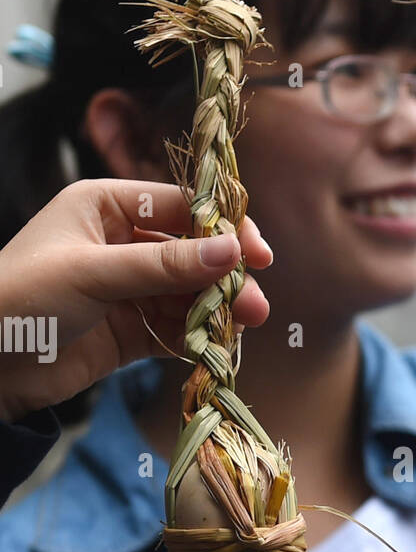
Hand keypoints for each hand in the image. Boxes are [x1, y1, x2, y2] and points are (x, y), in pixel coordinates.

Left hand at [0, 177, 271, 422]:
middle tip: (255, 301)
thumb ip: (164, 265)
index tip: (254, 253)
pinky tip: (218, 344)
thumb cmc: (22, 298)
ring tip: (244, 326)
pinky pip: (175, 329)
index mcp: (104, 206)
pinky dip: (198, 336)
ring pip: (187, 294)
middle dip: (224, 276)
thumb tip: (231, 251)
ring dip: (217, 309)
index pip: (178, 207)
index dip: (220, 227)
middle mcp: (119, 243)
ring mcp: (126, 289)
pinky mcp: (129, 332)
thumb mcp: (93, 273)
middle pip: (190, 253)